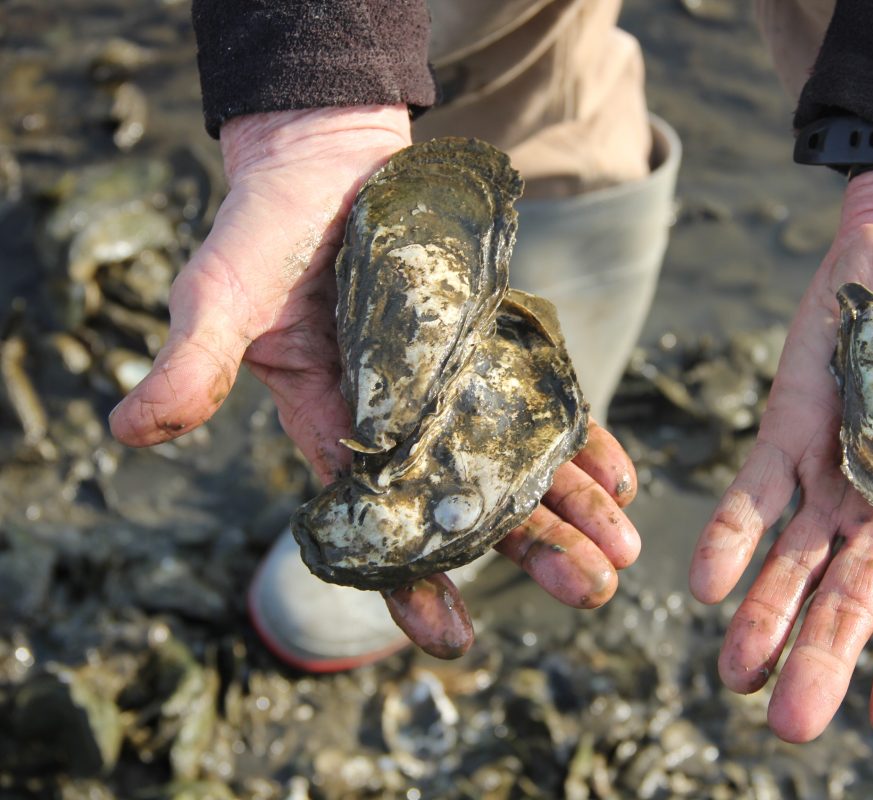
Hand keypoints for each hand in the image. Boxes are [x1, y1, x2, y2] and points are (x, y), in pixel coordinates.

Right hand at [108, 107, 639, 656]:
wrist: (327, 159)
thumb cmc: (266, 227)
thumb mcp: (222, 292)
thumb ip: (194, 362)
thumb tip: (130, 429)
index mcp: (337, 429)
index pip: (379, 523)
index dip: (411, 583)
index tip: (452, 638)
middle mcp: (405, 423)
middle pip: (471, 505)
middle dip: (529, 549)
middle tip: (590, 591)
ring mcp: (454, 387)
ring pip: (518, 463)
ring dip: (571, 506)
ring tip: (623, 551)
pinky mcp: (492, 347)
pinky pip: (542, 401)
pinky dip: (582, 437)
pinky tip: (621, 473)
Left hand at [689, 170, 872, 740]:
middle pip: (851, 599)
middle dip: (820, 657)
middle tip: (787, 724)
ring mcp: (832, 472)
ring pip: (794, 560)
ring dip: (764, 614)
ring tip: (735, 676)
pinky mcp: (788, 429)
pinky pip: (755, 491)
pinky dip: (731, 533)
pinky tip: (705, 581)